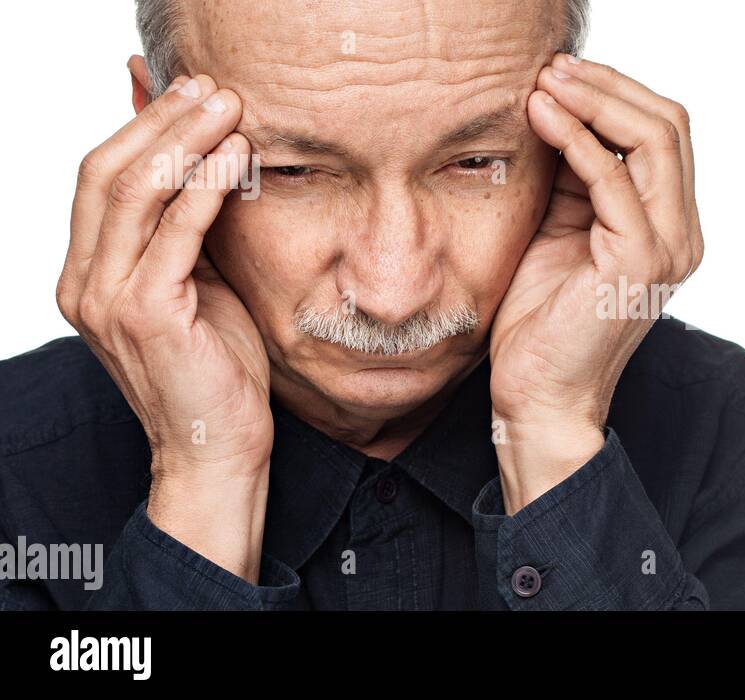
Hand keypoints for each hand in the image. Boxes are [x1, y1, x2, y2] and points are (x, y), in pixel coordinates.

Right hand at [56, 71, 269, 581]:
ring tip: (230, 109)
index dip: (142, 126)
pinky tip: (235, 160)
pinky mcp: (147, 315)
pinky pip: (174, 234)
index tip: (191, 93)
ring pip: (134, 193)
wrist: (217, 449)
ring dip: (185, 141)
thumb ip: (189, 224)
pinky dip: (204, 188)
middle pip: (107, 173)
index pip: (99, 178)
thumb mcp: (198, 282)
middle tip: (214, 89)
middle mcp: (84, 282)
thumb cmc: (217, 369)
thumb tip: (201, 156)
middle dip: (162, 121)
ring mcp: (107, 299)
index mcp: (87, 273)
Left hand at [488, 55, 703, 514]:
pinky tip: (542, 117)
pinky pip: (615, 178)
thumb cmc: (541, 322)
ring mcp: (668, 247)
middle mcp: (682, 233)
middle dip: (608, 85)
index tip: (561, 75)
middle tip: (551, 69)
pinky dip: (578, 138)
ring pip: (655, 138)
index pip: (664, 134)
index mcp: (669, 225)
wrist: (539, 397)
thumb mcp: (559, 230)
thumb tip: (559, 110)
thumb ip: (574, 177)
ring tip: (544, 84)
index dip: (616, 93)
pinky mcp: (638, 261)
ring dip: (596, 100)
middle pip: (669, 124)